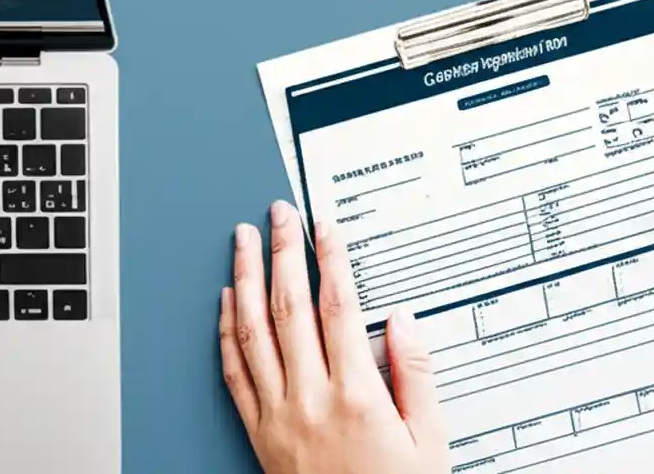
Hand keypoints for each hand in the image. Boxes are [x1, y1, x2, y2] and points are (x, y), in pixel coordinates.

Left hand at [219, 201, 448, 473]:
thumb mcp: (428, 439)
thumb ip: (416, 374)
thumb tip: (401, 321)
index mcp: (356, 395)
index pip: (338, 307)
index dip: (330, 259)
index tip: (326, 227)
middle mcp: (309, 399)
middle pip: (289, 307)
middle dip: (282, 252)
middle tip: (278, 214)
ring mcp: (277, 415)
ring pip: (252, 331)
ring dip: (244, 279)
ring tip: (243, 241)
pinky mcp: (257, 433)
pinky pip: (234, 373)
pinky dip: (226, 332)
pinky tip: (226, 303)